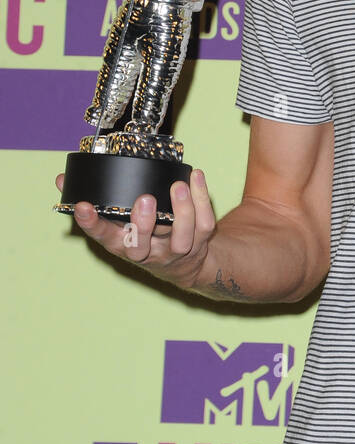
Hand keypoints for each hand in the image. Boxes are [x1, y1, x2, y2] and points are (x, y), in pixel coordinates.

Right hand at [55, 169, 215, 286]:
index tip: (84, 207)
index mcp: (121, 245)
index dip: (92, 224)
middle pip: (142, 245)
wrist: (184, 266)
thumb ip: (91, 203)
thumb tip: (62, 179)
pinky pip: (204, 224)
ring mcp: (174, 251)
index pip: (103, 237)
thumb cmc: (143, 237)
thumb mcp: (116, 225)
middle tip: (145, 200)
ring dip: (182, 211)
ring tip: (178, 186)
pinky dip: (203, 200)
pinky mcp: (199, 243)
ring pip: (181, 237)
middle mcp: (146, 252)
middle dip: (143, 224)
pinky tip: (196, 177)